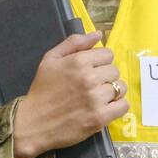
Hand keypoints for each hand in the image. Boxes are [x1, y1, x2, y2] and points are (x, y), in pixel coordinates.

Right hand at [13, 31, 128, 157]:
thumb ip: (74, 43)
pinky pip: (123, 106)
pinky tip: (105, 108)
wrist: (34, 123)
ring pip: (120, 88)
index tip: (90, 71)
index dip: (100, 62)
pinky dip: (117, 106)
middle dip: (105, 77)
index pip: (108, 54)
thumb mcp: (51, 59)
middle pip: (115, 71)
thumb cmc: (42, 90)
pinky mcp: (100, 118)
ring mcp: (96, 99)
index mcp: (78, 61)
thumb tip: (98, 34)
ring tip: (98, 98)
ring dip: (112, 92)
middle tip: (91, 86)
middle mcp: (90, 78)